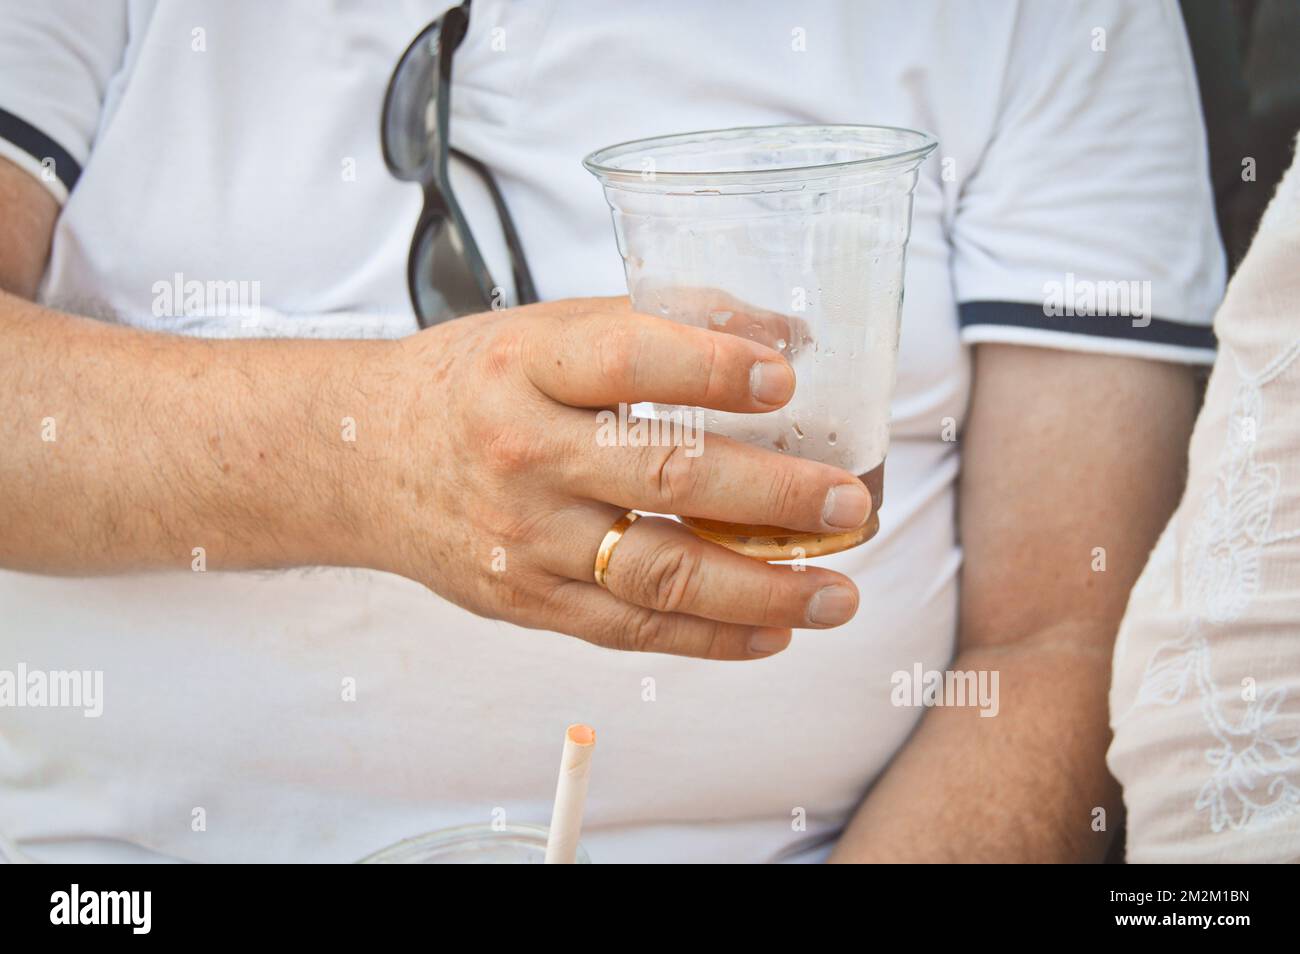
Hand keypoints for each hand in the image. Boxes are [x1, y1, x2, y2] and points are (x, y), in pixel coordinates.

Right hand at [369, 296, 870, 659]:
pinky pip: (630, 630)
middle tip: (847, 506)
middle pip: (665, 477)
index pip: (630, 359)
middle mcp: (523, 453)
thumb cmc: (473, 385)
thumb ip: (657, 327)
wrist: (364, 459)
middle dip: (773, 495)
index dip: (714, 368)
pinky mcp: (527, 600)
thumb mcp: (546, 331)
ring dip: (762, 591)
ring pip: (659, 575)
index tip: (787, 376)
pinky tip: (771, 632)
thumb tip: (784, 336)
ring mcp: (525, 538)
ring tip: (836, 594)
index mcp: (528, 367)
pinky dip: (709, 638)